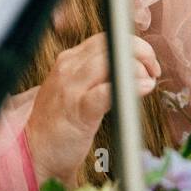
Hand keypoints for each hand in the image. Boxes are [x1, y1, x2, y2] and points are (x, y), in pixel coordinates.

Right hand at [24, 32, 159, 188]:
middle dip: (139, 52)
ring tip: (150, 79)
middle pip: (109, 45)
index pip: (104, 39)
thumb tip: (135, 68)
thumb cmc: (61, 122)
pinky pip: (105, 92)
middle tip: (154, 70)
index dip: (130, 44)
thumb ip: (99, 75)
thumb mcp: (76, 89)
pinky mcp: (77, 111)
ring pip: (108, 62)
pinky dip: (128, 86)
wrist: (36, 151)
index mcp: (69, 61)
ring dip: (136, 68)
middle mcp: (68, 69)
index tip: (148, 60)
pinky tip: (144, 87)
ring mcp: (71, 89)